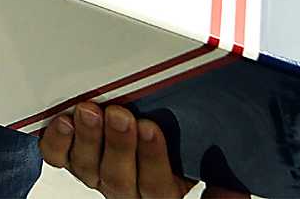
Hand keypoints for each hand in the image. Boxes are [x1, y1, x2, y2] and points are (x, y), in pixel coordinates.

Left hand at [40, 105, 246, 198]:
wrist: (127, 133)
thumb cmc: (171, 142)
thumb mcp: (198, 157)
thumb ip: (218, 172)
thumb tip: (241, 184)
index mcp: (161, 187)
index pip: (159, 186)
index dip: (154, 159)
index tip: (153, 128)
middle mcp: (127, 186)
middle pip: (121, 178)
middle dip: (120, 144)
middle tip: (121, 114)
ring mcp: (96, 172)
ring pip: (89, 167)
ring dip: (89, 138)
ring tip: (91, 111)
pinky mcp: (70, 157)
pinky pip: (58, 157)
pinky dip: (58, 140)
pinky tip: (64, 121)